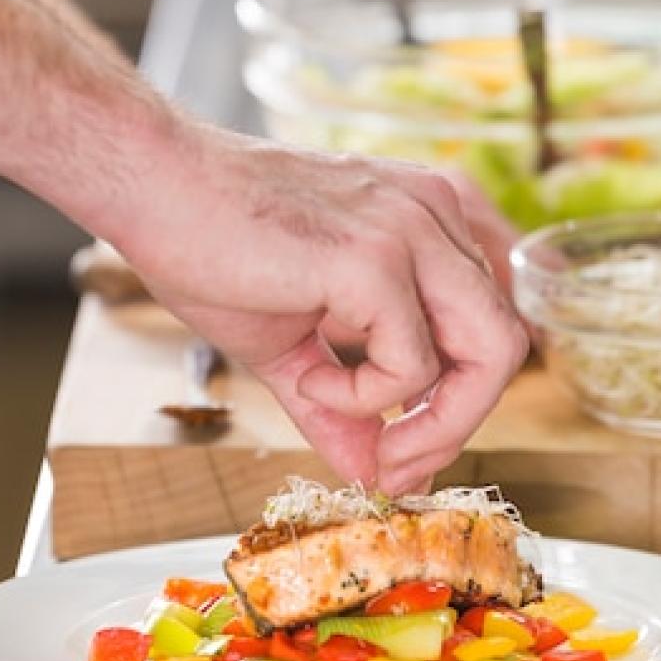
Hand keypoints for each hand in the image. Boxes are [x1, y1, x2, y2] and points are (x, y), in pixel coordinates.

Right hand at [114, 120, 528, 494]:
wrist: (154, 188)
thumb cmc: (211, 244)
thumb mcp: (294, 340)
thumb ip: (341, 404)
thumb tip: (371, 472)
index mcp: (427, 220)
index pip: (489, 322)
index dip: (460, 398)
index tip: (402, 447)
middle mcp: (434, 214)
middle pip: (506, 342)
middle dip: (459, 423)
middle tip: (396, 465)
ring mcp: (411, 231)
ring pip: (490, 354)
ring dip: (434, 425)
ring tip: (367, 441)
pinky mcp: (374, 260)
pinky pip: (411, 367)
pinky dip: (362, 400)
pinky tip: (308, 381)